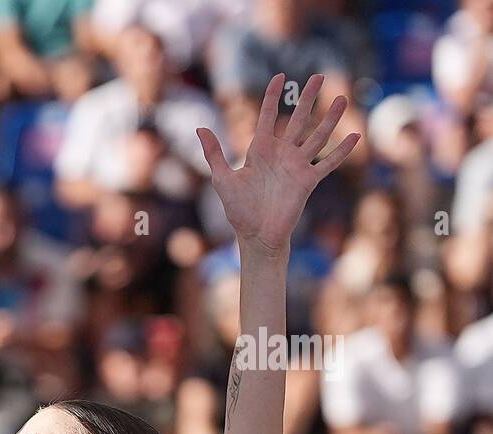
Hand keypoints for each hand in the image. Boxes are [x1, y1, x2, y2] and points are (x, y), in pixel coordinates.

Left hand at [197, 73, 359, 255]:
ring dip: (330, 118)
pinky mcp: (308, 181)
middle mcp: (281, 154)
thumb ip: (214, 153)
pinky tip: (355, 137)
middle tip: (317, 76)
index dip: (274, 96)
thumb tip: (199, 127)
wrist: (256, 235)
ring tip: (342, 98)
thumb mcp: (222, 179)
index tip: (281, 76)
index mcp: (260, 150)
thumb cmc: (238, 210)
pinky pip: (328, 163)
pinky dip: (342, 151)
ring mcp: (297, 166)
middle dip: (308, 98)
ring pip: (318, 136)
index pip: (269, 116)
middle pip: (298, 119)